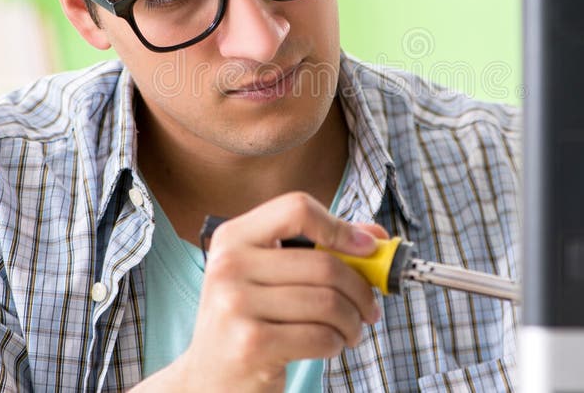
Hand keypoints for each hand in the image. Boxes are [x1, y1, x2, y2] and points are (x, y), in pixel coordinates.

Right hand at [133, 192, 386, 392]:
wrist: (207, 379)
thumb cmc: (248, 320)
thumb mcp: (268, 276)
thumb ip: (317, 249)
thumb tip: (376, 237)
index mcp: (233, 237)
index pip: (297, 208)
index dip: (340, 226)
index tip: (367, 249)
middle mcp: (228, 266)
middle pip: (324, 263)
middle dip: (361, 289)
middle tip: (370, 308)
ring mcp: (235, 305)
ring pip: (328, 302)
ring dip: (352, 321)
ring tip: (350, 330)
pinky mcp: (251, 344)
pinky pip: (320, 336)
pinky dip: (336, 344)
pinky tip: (329, 346)